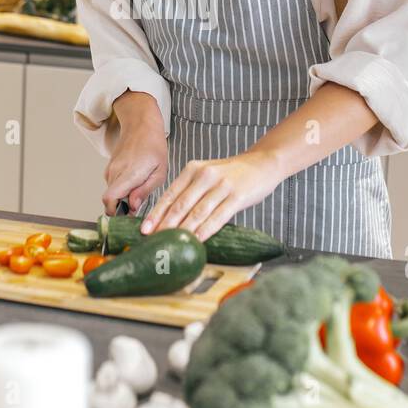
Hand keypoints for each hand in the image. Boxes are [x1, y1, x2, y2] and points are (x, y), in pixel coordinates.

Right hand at [102, 123, 167, 215]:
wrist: (141, 125)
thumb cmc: (154, 146)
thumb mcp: (160, 172)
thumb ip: (145, 191)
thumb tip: (133, 207)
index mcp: (129, 174)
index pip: (109, 199)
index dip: (115, 212)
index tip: (128, 215)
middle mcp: (115, 172)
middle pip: (109, 200)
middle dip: (122, 207)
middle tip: (140, 202)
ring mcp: (110, 169)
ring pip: (112, 193)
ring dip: (123, 196)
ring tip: (140, 186)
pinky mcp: (109, 168)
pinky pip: (113, 184)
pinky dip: (122, 188)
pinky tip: (135, 179)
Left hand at [139, 151, 283, 242]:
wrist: (262, 164)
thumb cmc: (231, 174)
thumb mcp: (207, 174)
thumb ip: (190, 190)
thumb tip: (169, 217)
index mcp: (193, 169)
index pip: (170, 194)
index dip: (156, 213)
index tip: (144, 229)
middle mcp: (205, 175)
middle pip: (180, 204)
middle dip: (165, 225)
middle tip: (154, 241)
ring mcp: (222, 185)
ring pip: (197, 212)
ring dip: (183, 230)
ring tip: (171, 244)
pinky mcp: (237, 196)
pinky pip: (218, 216)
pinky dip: (206, 229)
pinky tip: (197, 240)